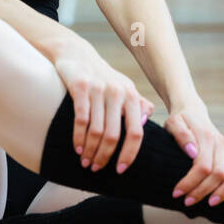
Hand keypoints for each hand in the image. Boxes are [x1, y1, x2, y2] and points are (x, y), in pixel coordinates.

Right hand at [52, 37, 154, 174]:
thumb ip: (137, 104)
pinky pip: (81, 119)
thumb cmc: (102, 76)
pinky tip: (77, 148)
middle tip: (96, 168)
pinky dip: (78, 138)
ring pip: (97, 131)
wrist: (76, 53)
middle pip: (114, 135)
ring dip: (90, 151)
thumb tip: (146, 121)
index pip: (136, 133)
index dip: (129, 154)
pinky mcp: (81, 87)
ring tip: (85, 162)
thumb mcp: (123, 86)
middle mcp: (118, 92)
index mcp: (131, 96)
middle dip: (105, 157)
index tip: (120, 170)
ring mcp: (99, 89)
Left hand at [162, 99, 223, 207]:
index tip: (177, 193)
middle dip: (203, 191)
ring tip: (210, 204)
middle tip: (187, 202)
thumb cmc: (180, 120)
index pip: (202, 166)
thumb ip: (181, 135)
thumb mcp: (173, 123)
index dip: (190, 182)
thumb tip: (192, 152)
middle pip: (219, 173)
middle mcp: (222, 143)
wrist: (192, 112)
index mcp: (206, 137)